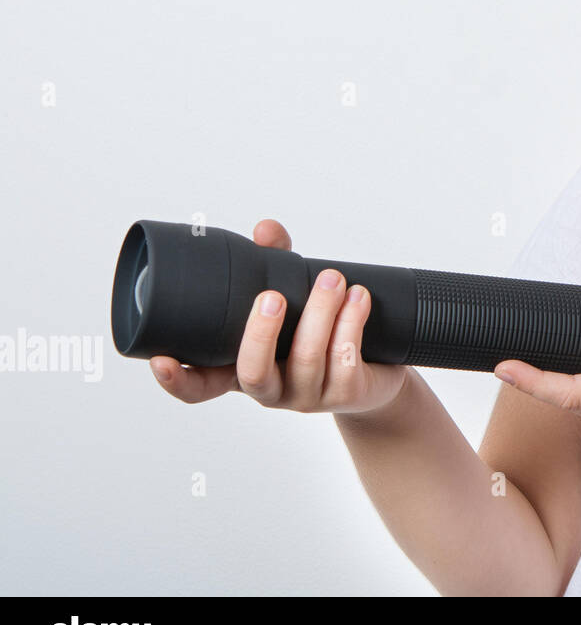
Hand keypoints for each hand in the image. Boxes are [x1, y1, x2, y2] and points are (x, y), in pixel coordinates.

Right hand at [148, 218, 409, 415]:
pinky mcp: (346, 393)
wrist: (373, 374)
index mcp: (243, 368)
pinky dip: (351, 323)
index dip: (178, 380)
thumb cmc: (318, 332)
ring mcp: (308, 395)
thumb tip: (265, 229)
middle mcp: (271, 389)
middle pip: (253, 372)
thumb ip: (275, 263)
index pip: (200, 386)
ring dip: (320, 313)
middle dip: (261, 333)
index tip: (162, 360)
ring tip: (332, 278)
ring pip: (307, 359)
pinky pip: (345, 360)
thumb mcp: (292, 296)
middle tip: (271, 296)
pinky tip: (358, 297)